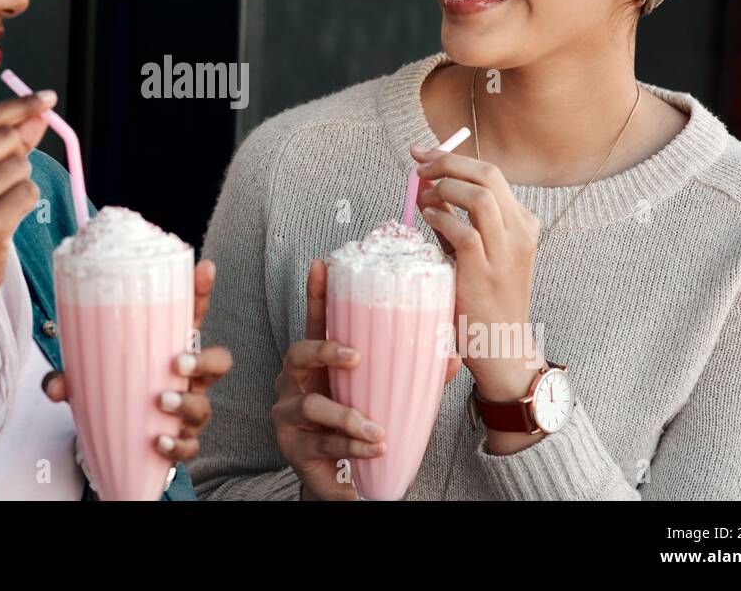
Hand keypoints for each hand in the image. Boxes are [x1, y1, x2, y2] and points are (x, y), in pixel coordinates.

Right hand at [0, 92, 54, 306]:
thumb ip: (5, 143)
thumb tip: (38, 115)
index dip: (23, 104)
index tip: (48, 98)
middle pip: (9, 138)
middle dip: (18, 156)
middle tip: (0, 183)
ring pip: (22, 168)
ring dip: (20, 184)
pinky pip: (28, 195)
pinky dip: (25, 204)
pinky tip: (4, 220)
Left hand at [42, 259, 232, 466]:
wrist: (115, 438)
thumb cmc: (111, 390)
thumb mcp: (89, 378)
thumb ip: (70, 377)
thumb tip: (54, 385)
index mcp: (168, 349)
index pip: (191, 316)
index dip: (201, 291)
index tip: (204, 267)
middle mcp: (186, 378)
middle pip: (218, 362)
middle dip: (204, 360)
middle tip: (177, 362)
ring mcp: (188, 410)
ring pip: (205, 406)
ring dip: (186, 404)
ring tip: (161, 402)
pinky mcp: (182, 440)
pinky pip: (191, 444)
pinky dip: (178, 444)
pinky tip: (158, 442)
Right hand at [272, 258, 462, 499]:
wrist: (336, 476)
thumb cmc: (355, 420)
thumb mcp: (378, 393)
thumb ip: (412, 374)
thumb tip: (450, 356)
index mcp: (317, 362)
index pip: (316, 321)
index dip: (317, 293)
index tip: (322, 264)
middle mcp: (296, 382)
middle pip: (298, 354)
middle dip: (326, 352)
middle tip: (355, 357)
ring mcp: (290, 414)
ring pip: (314, 409)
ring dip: (348, 420)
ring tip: (378, 435)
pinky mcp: (293, 448)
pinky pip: (322, 450)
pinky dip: (348, 457)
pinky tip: (369, 463)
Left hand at [412, 144, 541, 398]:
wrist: (501, 345)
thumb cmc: (483, 297)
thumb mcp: (477, 251)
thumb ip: (456, 220)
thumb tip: (427, 189)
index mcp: (522, 222)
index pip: (489, 173)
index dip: (452, 157)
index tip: (421, 153)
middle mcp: (520, 231)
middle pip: (488, 174)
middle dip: (447, 161)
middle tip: (418, 166)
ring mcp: (506, 252)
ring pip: (480, 195)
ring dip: (444, 187)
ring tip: (424, 196)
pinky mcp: (485, 271)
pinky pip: (464, 231)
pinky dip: (441, 218)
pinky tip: (427, 219)